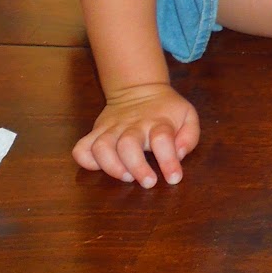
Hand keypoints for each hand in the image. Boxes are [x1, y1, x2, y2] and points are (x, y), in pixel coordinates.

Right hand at [73, 83, 199, 187]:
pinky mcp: (96, 132)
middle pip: (128, 144)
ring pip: (102, 147)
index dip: (168, 160)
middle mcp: (133, 125)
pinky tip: (99, 168)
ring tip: (127, 177)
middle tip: (149, 182)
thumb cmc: (166, 110)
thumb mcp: (187, 116)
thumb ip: (189, 136)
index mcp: (158, 121)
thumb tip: (179, 154)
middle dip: (137, 167)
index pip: (162, 138)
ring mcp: (111, 129)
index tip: (174, 178)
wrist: (139, 90)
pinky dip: (86, 161)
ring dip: (111, 166)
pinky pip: (82, 148)